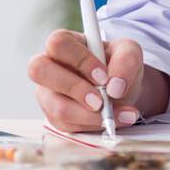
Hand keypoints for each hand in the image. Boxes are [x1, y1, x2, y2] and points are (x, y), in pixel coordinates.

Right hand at [27, 29, 150, 132]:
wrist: (121, 90)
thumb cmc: (118, 65)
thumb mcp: (129, 53)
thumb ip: (125, 61)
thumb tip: (114, 87)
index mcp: (65, 44)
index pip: (58, 43)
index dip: (79, 60)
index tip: (104, 77)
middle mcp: (49, 66)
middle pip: (39, 70)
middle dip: (74, 88)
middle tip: (101, 100)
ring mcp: (48, 94)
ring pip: (56, 107)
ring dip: (90, 115)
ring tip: (115, 114)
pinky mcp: (55, 118)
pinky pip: (68, 126)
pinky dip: (94, 126)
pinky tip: (112, 121)